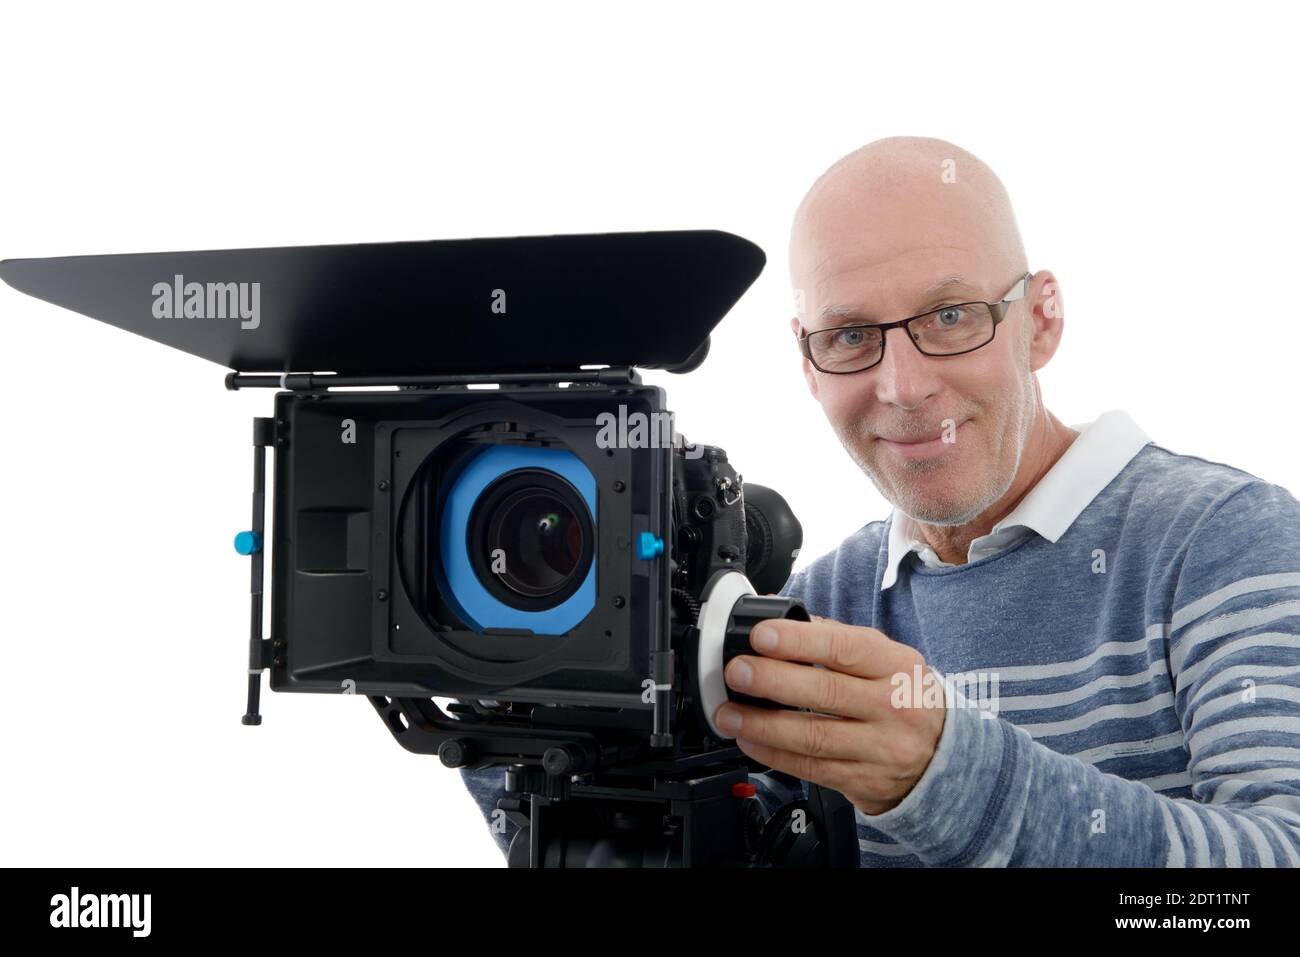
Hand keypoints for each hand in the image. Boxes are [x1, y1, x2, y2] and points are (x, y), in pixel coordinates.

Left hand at [713, 617, 946, 815]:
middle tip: (737, 671)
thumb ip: (838, 641)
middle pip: (827, 693)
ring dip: (763, 725)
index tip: (761, 636)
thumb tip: (783, 621)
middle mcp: (893, 707)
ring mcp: (881, 749)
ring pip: (814, 736)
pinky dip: (774, 755)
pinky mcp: (865, 782)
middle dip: (773, 681)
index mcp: (897, 666)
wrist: (945, 758)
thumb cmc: (905, 698)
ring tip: (729, 713)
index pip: (846, 648)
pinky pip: (812, 769)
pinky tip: (750, 741)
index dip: (800, 642)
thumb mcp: (888, 660)